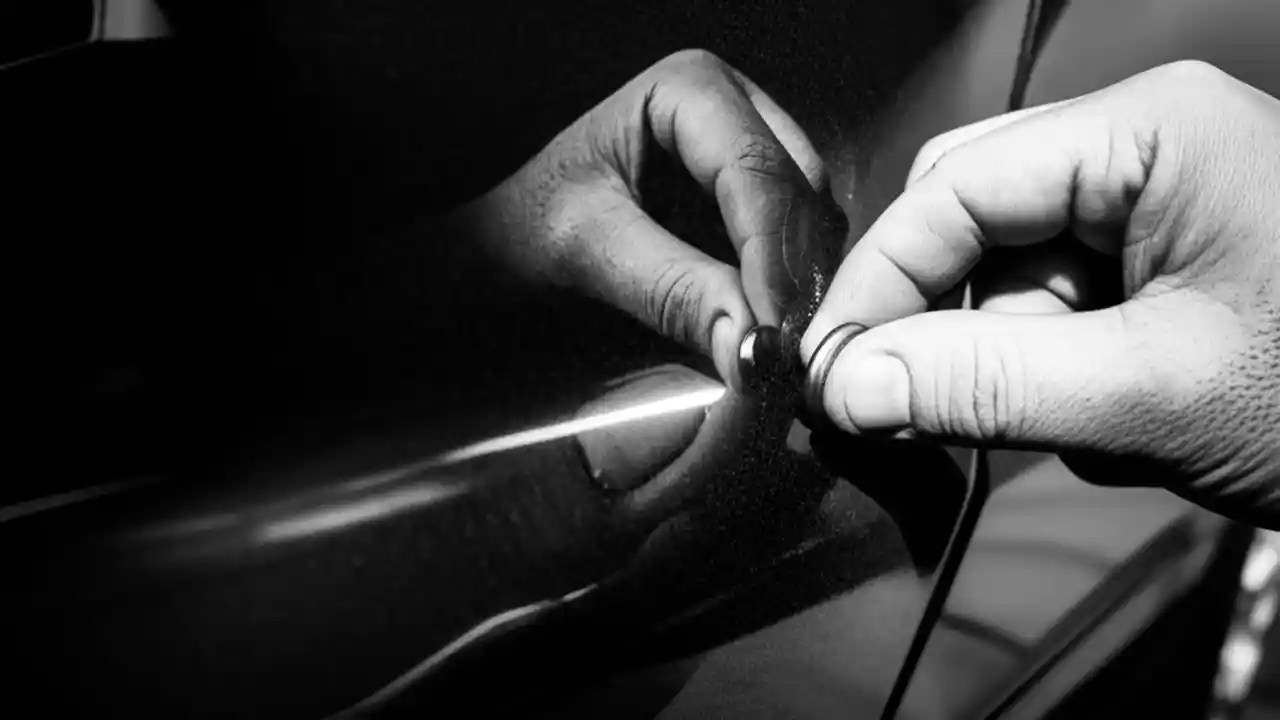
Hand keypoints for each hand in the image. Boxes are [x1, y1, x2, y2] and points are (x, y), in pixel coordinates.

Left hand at [460, 50, 825, 389]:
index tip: (773, 329)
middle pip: (799, 193)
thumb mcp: (589, 254)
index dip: (771, 253)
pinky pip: (799, 254)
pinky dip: (792, 299)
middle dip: (794, 275)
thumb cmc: (529, 231)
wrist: (508, 249)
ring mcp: (755, 159)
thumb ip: (671, 292)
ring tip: (774, 357)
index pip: (752, 168)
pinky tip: (770, 341)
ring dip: (801, 293)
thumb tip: (752, 343)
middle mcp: (737, 111)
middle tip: (780, 355)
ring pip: (812, 227)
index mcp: (689, 91)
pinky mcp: (758, 213)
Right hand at [802, 61, 1279, 526]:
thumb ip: (986, 385)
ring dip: (1018, 363)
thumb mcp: (1156, 394)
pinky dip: (1060, 374)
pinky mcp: (1162, 257)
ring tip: (1099, 422)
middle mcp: (1144, 146)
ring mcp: (1154, 202)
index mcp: (1149, 129)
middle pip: (970, 223)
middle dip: (954, 327)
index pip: (951, 190)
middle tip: (937, 410)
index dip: (875, 288)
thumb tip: (849, 384)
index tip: (827, 375)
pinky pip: (1055, 306)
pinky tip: (1124, 414)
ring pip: (1007, 276)